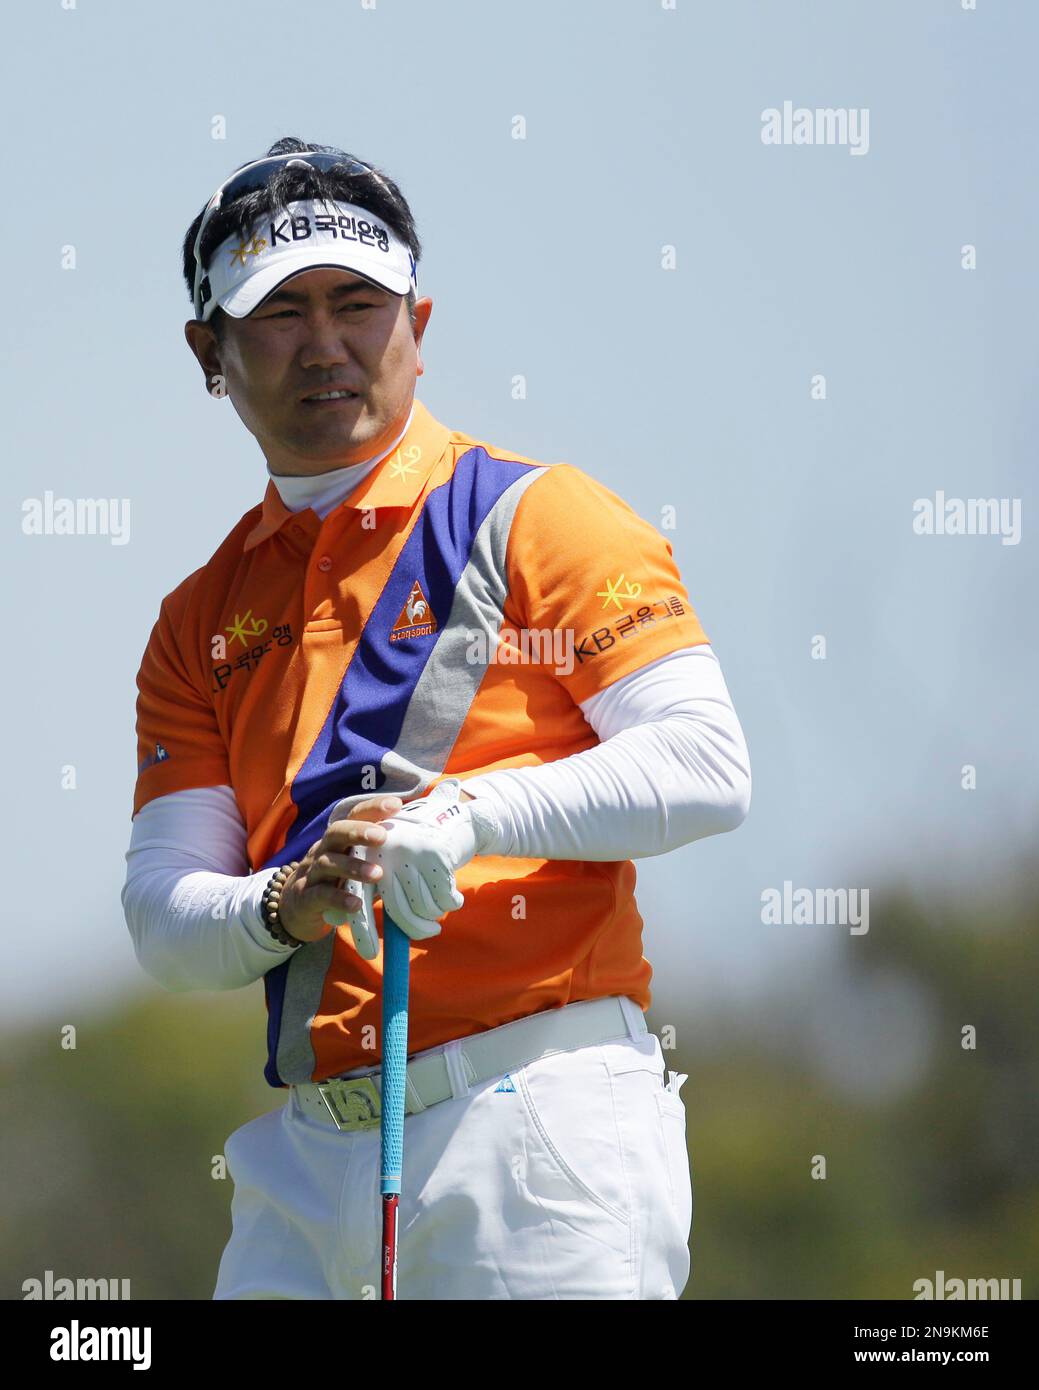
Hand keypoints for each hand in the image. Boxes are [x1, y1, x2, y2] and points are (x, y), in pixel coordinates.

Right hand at [275, 793, 403, 953]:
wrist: (295, 909)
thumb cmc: (336, 882)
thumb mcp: (355, 866)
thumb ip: (379, 861)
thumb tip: (418, 858)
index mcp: (339, 840)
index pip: (354, 816)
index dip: (372, 808)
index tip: (396, 804)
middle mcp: (323, 850)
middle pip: (336, 832)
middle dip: (358, 831)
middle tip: (382, 836)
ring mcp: (312, 873)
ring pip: (328, 863)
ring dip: (353, 867)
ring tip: (377, 875)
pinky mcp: (306, 897)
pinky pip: (320, 895)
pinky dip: (338, 898)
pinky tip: (355, 904)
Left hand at [334, 779, 490, 947]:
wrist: (452, 816)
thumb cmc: (415, 849)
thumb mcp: (386, 864)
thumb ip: (363, 889)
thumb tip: (333, 919)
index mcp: (367, 855)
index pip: (359, 898)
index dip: (362, 928)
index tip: (369, 955)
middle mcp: (384, 852)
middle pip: (397, 910)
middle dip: (417, 929)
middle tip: (430, 932)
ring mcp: (409, 852)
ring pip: (424, 907)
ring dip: (437, 911)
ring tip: (441, 897)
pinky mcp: (434, 854)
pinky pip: (444, 898)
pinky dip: (452, 901)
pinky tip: (453, 890)